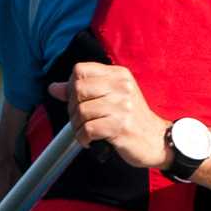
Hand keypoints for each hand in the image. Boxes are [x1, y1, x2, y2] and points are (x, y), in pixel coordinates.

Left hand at [52, 62, 168, 169]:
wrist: (157, 140)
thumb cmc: (132, 119)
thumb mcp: (112, 97)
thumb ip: (83, 90)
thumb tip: (53, 88)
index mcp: (119, 75)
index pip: (80, 70)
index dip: (71, 86)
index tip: (78, 100)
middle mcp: (121, 87)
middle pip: (78, 89)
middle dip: (72, 108)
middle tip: (80, 120)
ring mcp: (122, 106)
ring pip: (81, 111)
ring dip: (78, 126)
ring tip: (86, 131)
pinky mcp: (120, 126)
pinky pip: (88, 129)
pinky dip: (83, 138)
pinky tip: (90, 141)